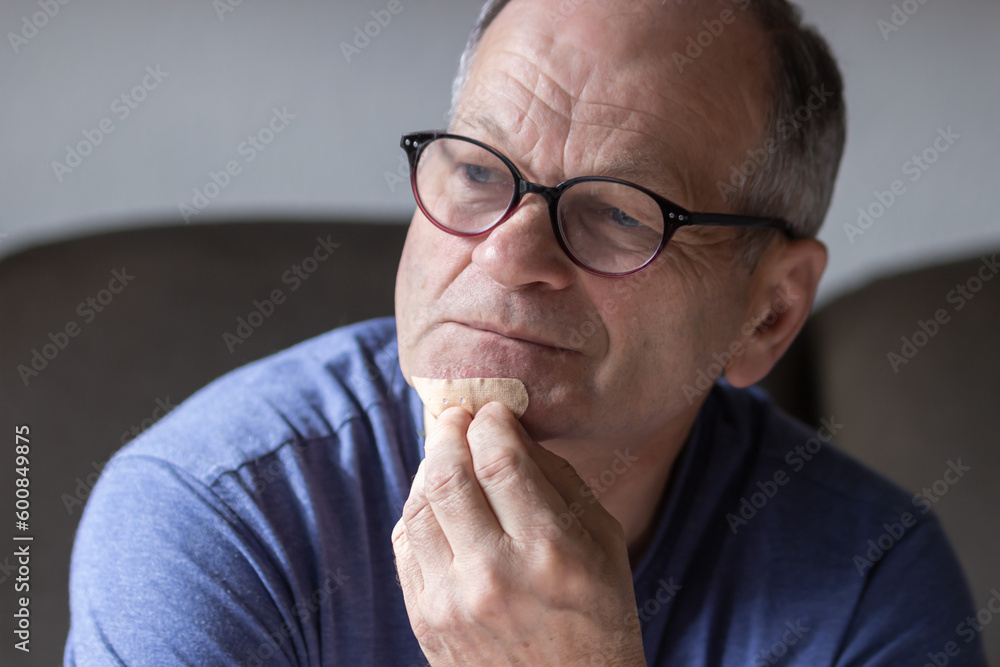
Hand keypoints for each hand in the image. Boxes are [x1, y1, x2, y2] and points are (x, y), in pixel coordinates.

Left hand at [391, 402, 646, 665]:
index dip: (489, 420)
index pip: (499, 458)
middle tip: (456, 415)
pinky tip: (436, 501)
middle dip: (448, 430)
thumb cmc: (600, 616)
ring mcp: (452, 601)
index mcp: (550, 550)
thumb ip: (557, 480)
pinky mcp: (425, 619)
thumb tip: (510, 429)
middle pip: (447, 474)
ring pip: (417, 505)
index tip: (493, 409)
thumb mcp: (604, 542)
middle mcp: (494, 574)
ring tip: (446, 454)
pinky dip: (416, 510)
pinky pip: (404, 543)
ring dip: (428, 467)